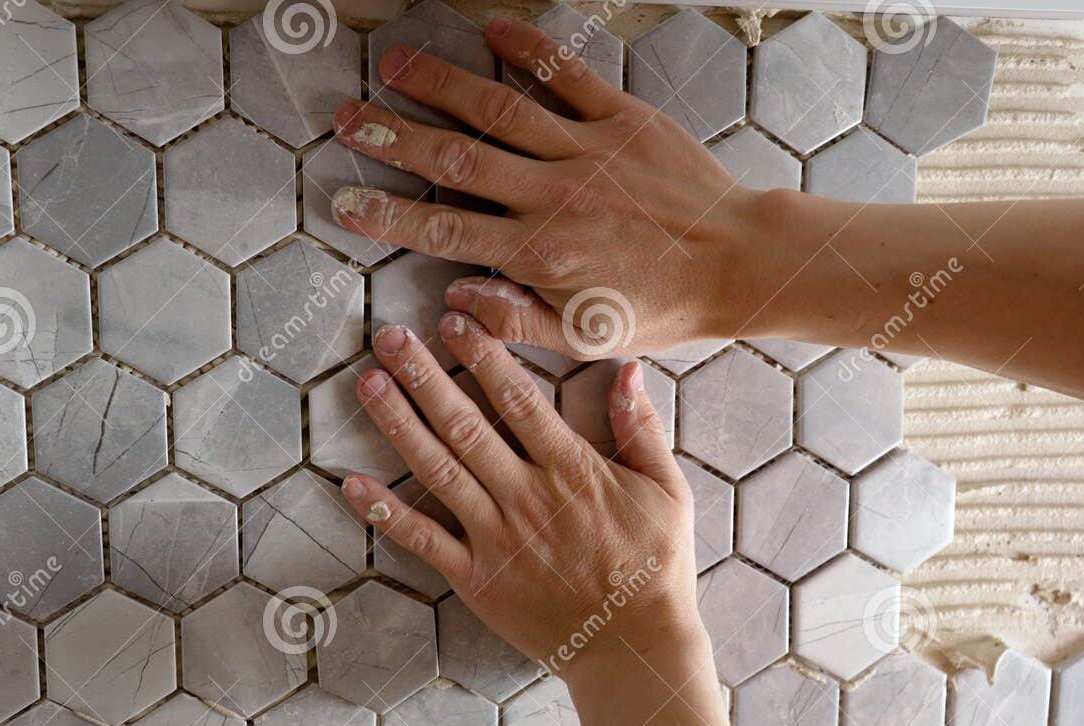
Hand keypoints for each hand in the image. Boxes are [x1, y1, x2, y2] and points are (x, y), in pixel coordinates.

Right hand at [330, 16, 761, 360]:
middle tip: (347, 120)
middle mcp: (554, 195)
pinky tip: (491, 28)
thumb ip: (516, 320)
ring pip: (499, 109)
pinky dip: (529, 49)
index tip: (344, 199)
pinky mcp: (624, 119)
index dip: (387, 215)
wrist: (740, 263)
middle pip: (456, 160)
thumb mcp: (586, 337)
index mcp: (539, 254)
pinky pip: (569, 76)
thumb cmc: (663, 308)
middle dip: (394, 138)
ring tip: (395, 65)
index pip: (444, 232)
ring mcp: (588, 150)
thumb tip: (454, 302)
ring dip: (441, 85)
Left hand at [337, 311, 707, 682]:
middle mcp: (526, 496)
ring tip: (368, 383)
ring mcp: (497, 537)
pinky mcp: (476, 578)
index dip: (483, 356)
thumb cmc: (654, 568)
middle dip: (425, 375)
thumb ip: (641, 428)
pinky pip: (423, 540)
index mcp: (571, 469)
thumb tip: (629, 369)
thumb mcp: (667, 490)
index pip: (518, 400)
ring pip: (438, 470)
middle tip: (390, 336)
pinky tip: (352, 484)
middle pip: (466, 425)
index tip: (454, 321)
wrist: (634, 646)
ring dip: (399, 424)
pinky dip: (385, 513)